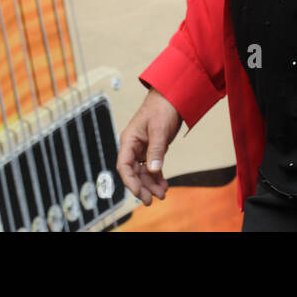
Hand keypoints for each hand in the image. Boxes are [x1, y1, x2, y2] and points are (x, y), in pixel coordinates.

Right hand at [116, 88, 183, 205]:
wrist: (172, 96)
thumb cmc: (162, 108)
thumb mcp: (159, 129)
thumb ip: (156, 150)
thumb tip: (152, 171)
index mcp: (129, 140)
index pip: (124, 165)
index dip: (130, 181)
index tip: (139, 193)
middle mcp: (133, 146)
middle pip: (133, 172)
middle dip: (142, 187)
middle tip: (151, 200)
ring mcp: (142, 148)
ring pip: (143, 172)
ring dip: (151, 184)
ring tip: (162, 195)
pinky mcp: (152, 149)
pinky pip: (152, 167)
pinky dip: (157, 177)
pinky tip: (164, 186)